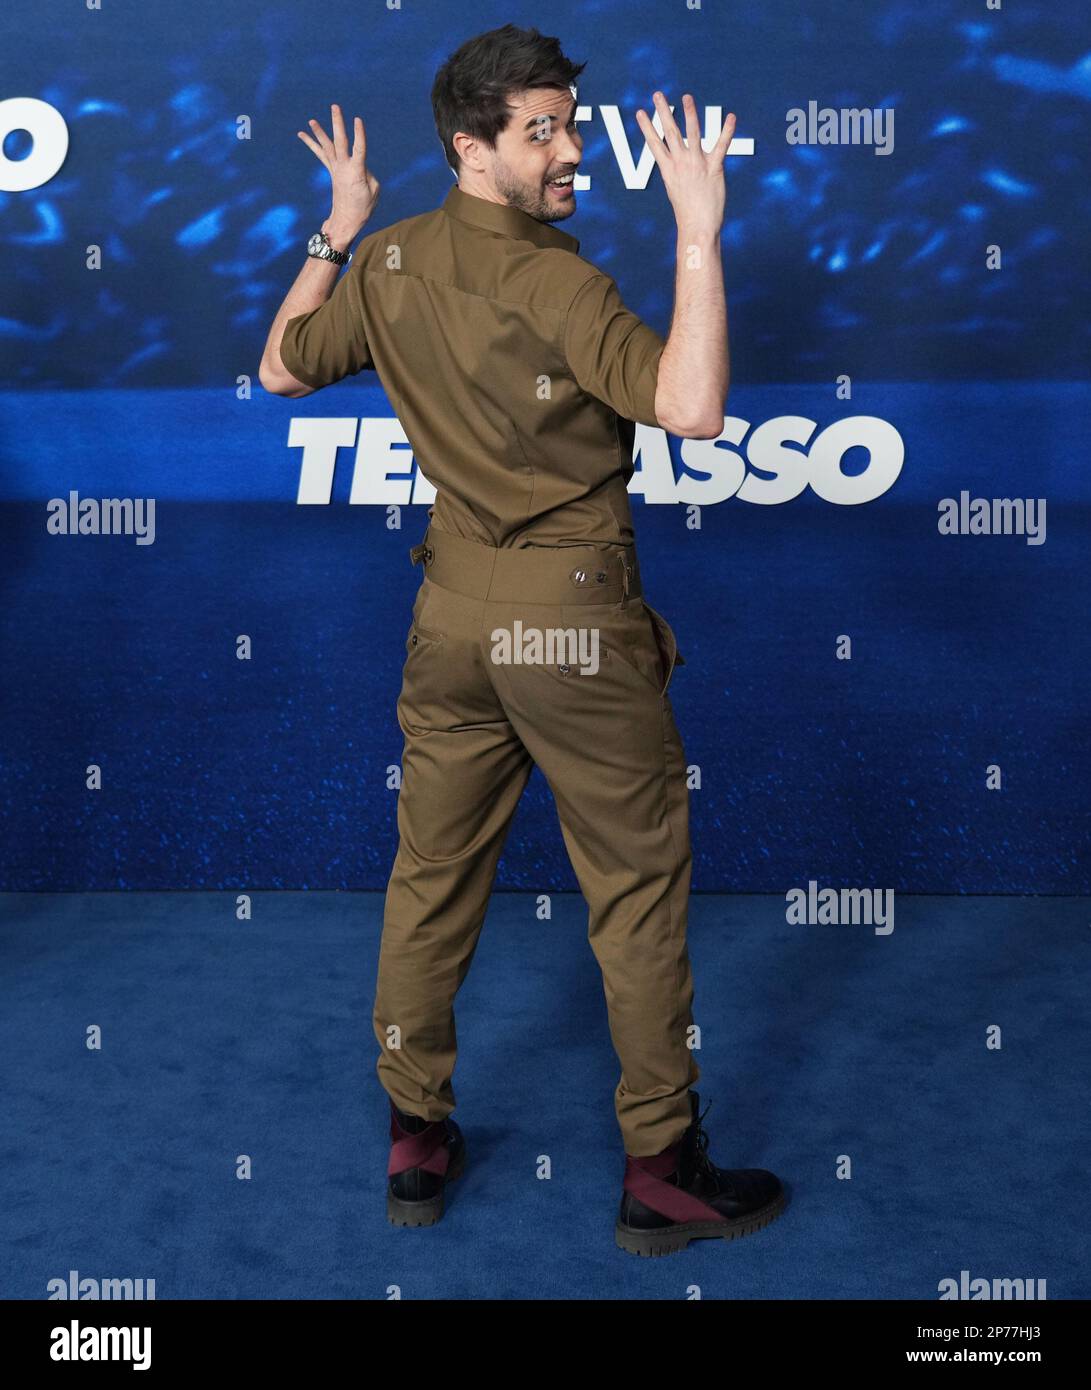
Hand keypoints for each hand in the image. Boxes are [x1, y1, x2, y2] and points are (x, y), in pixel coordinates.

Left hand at [297, 103, 379, 243]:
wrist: (346, 221)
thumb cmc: (363, 208)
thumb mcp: (374, 191)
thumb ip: (368, 173)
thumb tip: (360, 165)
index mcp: (357, 172)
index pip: (359, 149)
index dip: (359, 134)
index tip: (358, 119)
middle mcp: (343, 168)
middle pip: (340, 142)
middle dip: (338, 123)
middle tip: (335, 107)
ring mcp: (335, 169)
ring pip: (327, 146)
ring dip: (319, 132)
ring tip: (311, 120)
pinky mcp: (331, 171)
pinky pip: (320, 154)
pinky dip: (311, 143)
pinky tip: (302, 134)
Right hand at [636, 93, 734, 234]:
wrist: (698, 226)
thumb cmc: (688, 212)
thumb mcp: (677, 188)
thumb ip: (678, 171)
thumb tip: (677, 162)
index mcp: (669, 169)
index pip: (654, 144)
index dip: (647, 127)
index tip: (640, 112)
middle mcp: (681, 164)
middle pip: (669, 133)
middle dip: (663, 112)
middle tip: (657, 94)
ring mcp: (697, 164)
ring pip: (692, 133)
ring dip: (689, 113)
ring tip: (686, 97)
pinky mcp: (714, 168)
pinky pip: (721, 146)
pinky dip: (727, 130)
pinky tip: (732, 116)